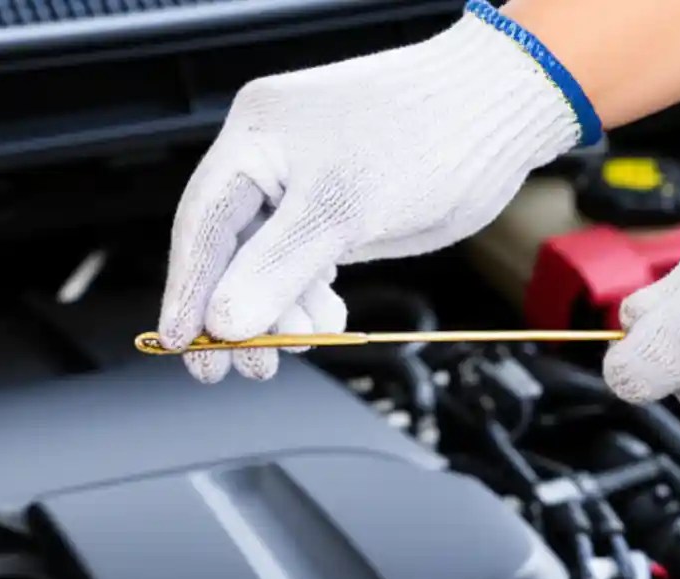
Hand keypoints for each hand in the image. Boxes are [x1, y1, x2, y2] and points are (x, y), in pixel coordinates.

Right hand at [158, 2, 592, 381]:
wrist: (499, 113)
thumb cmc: (430, 133)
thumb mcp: (346, 211)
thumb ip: (279, 269)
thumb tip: (225, 320)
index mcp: (256, 137)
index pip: (201, 224)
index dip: (188, 289)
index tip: (179, 343)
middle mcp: (273, 156)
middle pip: (230, 247)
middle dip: (238, 310)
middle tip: (246, 365)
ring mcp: (307, 180)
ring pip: (269, 260)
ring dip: (280, 310)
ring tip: (298, 345)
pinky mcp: (339, 203)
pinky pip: (304, 257)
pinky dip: (310, 294)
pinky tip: (324, 316)